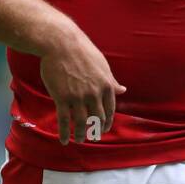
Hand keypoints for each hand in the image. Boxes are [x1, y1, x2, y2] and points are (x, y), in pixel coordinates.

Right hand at [38, 26, 125, 144]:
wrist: (60, 43)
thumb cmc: (81, 51)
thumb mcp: (102, 65)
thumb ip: (111, 80)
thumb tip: (123, 90)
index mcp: (106, 85)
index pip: (110, 110)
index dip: (107, 122)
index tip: (103, 128)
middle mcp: (94, 94)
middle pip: (97, 118)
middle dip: (95, 130)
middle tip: (93, 137)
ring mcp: (78, 97)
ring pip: (81, 122)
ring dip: (81, 134)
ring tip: (79, 140)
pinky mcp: (62, 98)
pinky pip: (64, 121)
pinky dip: (64, 133)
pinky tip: (64, 140)